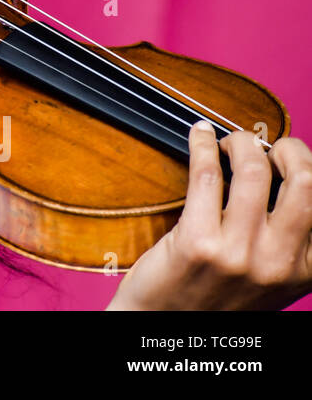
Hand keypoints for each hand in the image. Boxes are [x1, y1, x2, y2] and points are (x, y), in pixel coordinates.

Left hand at [107, 120, 311, 309]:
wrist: (166, 328)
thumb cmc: (216, 297)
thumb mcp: (272, 279)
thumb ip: (289, 241)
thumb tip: (292, 179)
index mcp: (306, 271)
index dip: (309, 168)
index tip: (292, 158)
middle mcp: (279, 263)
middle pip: (306, 181)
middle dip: (289, 149)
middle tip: (268, 144)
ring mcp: (239, 253)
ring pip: (254, 170)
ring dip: (242, 142)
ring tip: (230, 142)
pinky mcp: (198, 242)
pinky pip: (207, 174)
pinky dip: (203, 144)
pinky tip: (199, 135)